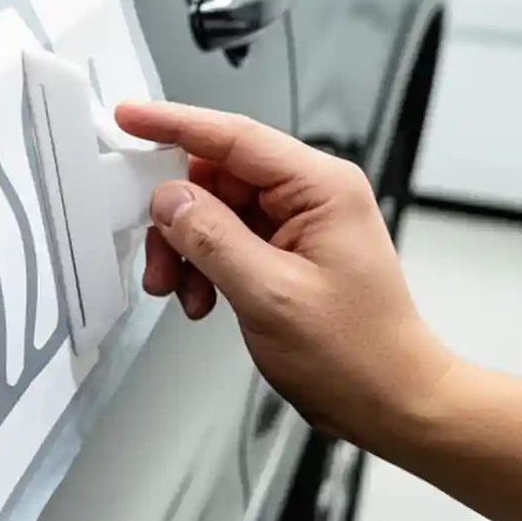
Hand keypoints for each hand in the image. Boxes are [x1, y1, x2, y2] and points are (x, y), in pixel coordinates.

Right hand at [115, 102, 454, 446]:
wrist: (390, 403)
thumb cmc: (358, 355)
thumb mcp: (271, 295)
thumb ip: (212, 239)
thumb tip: (169, 200)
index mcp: (321, 188)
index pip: (234, 136)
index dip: (174, 124)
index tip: (131, 118)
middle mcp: (310, 197)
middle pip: (216, 176)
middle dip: (176, 215)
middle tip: (155, 254)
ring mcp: (297, 224)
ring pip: (213, 211)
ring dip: (185, 248)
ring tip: (178, 289)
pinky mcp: (283, 252)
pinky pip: (224, 240)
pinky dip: (201, 266)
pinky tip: (199, 298)